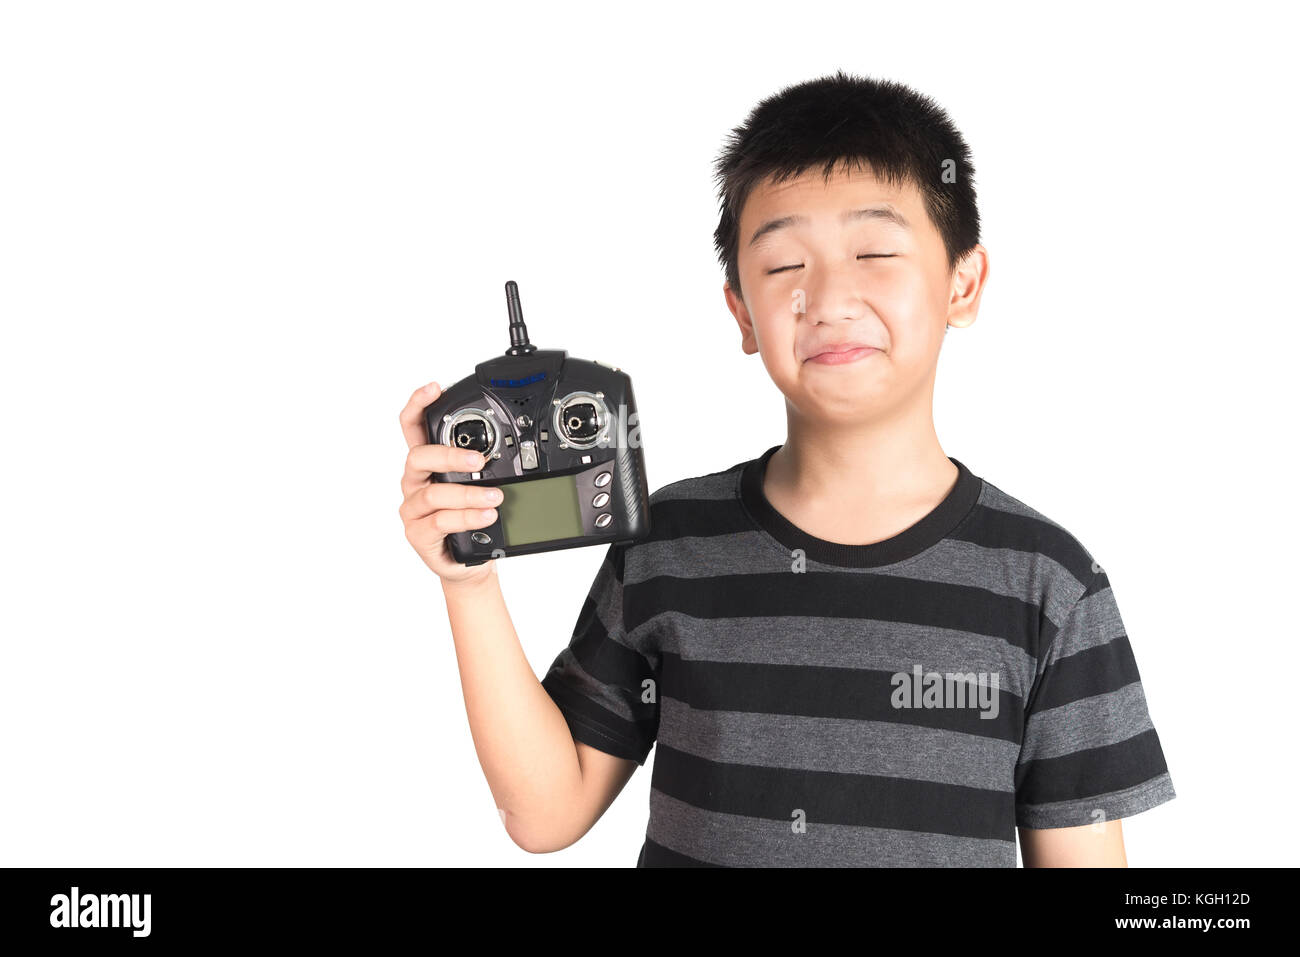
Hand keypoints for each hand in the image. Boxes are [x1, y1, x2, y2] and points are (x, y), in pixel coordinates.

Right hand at [398, 381, 501, 583]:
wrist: (468, 565)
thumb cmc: (474, 521)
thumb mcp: (481, 488)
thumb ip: (486, 469)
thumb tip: (517, 452)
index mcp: (427, 465)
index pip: (412, 428)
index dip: (418, 405)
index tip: (434, 388)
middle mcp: (415, 483)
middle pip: (418, 457)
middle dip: (450, 455)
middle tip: (480, 460)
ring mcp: (413, 509)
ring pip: (433, 493)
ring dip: (468, 493)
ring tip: (496, 497)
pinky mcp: (418, 534)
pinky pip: (440, 521)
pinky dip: (466, 517)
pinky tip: (486, 516)